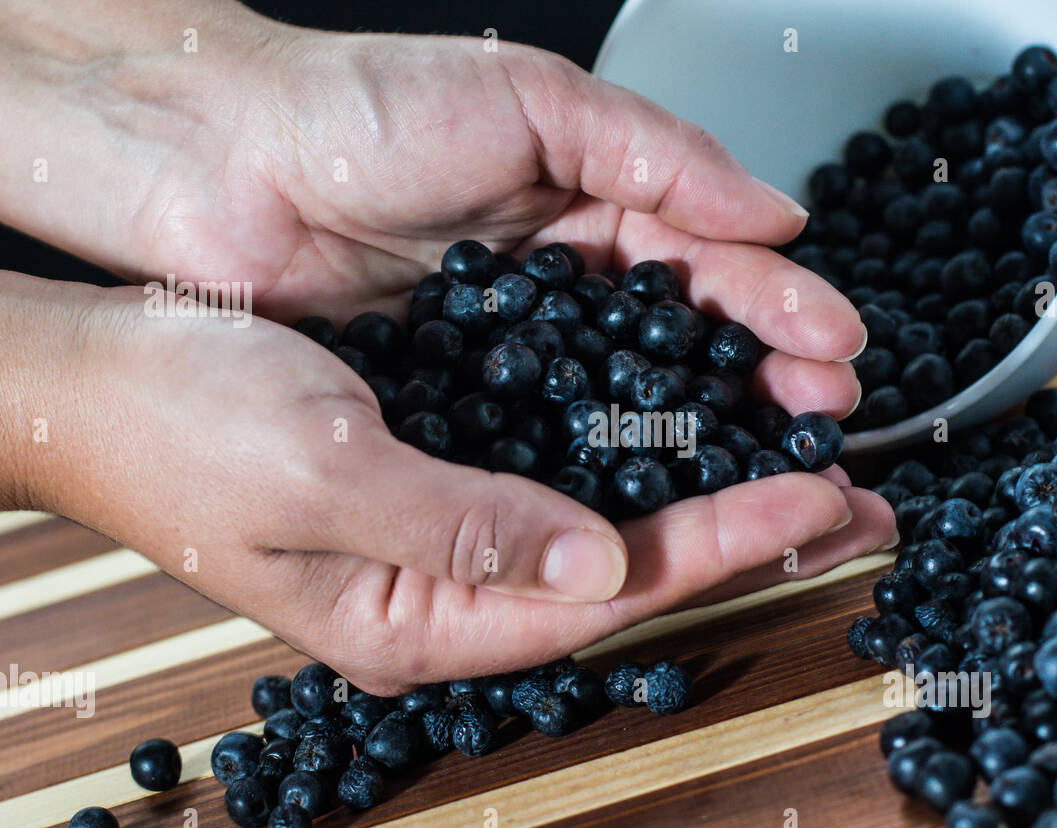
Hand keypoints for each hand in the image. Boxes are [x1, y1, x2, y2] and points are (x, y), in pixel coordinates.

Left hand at [0, 0, 867, 417]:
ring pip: (623, 409)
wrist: (217, 162)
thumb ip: (656, 155)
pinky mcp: (455, 405)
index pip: (711, 269)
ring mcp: (511, 355)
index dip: (779, 311)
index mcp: (589, 207)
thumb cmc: (362, 111)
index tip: (838, 354)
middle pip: (684, 351)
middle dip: (763, 389)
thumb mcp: (528, 102)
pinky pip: (541, 445)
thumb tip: (774, 214)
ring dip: (700, 442)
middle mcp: (560, 288)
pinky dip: (596, 470)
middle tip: (826, 429)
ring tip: (770, 475)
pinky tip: (649, 497)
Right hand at [0, 275, 895, 693]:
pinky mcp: (449, 474)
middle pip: (629, 571)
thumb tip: (596, 557)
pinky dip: (650, 447)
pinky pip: (573, 469)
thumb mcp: (319, 477)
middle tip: (859, 502)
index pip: (603, 592)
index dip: (717, 545)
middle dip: (747, 532)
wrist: (100, 371)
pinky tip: (705, 422)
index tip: (814, 503)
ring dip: (715, 490)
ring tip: (815, 466)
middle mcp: (448, 588)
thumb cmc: (178, 427)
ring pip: (614, 521)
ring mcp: (451, 534)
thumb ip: (462, 525)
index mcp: (417, 618)